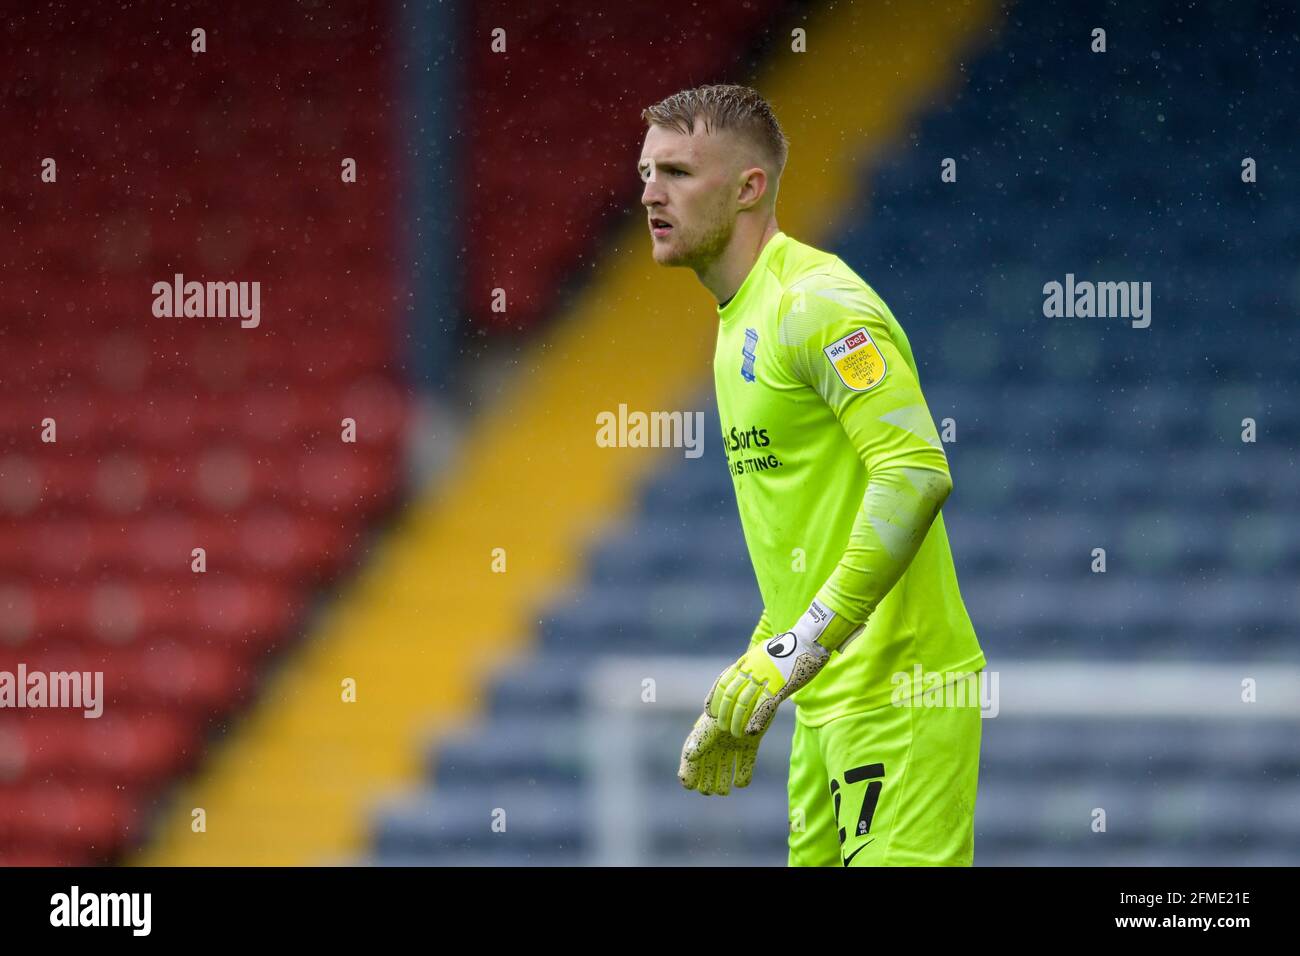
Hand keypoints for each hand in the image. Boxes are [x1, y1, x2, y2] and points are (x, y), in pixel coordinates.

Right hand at [678, 710, 761, 795]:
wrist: (752, 692)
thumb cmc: (727, 707)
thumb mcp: (711, 725)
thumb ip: (700, 741)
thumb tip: (688, 757)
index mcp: (703, 737)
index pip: (692, 759)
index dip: (689, 773)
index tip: (689, 785)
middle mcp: (717, 743)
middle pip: (707, 768)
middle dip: (705, 782)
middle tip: (707, 790)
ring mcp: (733, 744)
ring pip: (725, 769)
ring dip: (722, 782)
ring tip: (723, 791)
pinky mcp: (751, 744)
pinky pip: (745, 764)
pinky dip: (743, 775)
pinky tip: (739, 782)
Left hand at [707, 629, 829, 736]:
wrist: (807, 640)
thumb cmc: (788, 646)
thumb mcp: (762, 651)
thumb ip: (752, 663)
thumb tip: (743, 671)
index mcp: (746, 661)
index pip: (723, 682)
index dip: (714, 698)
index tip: (709, 711)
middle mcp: (752, 669)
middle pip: (730, 695)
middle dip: (724, 713)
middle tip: (722, 726)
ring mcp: (765, 678)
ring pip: (744, 703)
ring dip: (737, 720)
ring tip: (735, 732)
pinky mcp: (780, 686)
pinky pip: (764, 705)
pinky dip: (756, 719)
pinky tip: (750, 730)